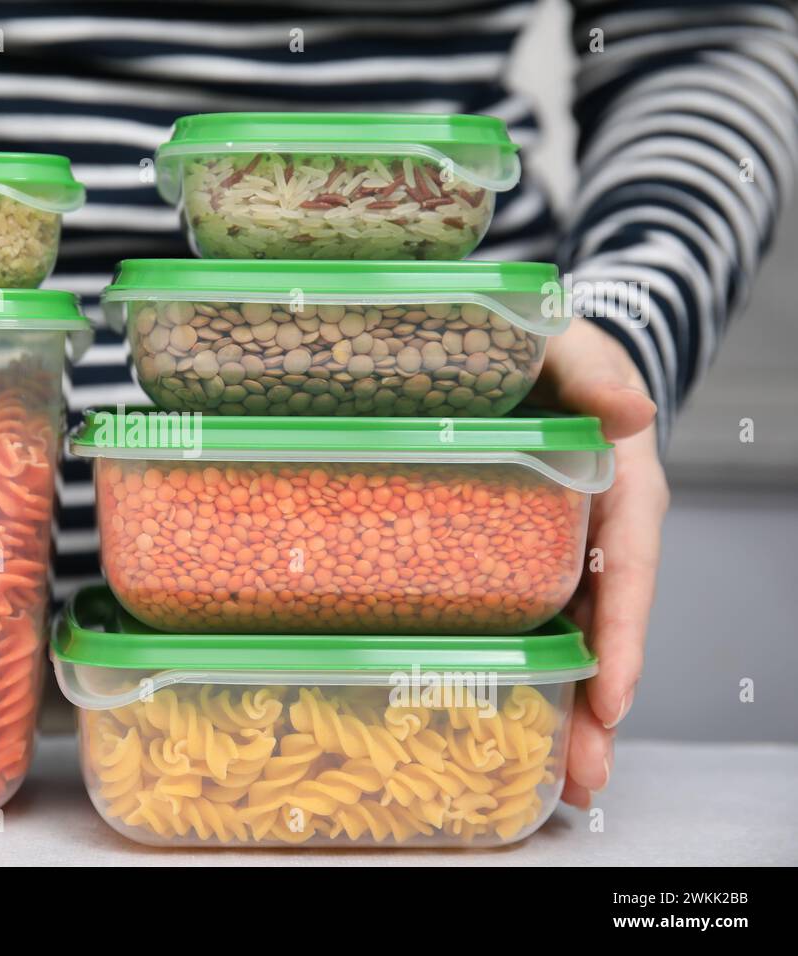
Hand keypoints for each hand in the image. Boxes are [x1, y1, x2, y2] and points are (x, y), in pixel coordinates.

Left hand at [528, 319, 667, 808]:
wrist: (520, 352)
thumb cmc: (551, 349)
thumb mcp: (570, 346)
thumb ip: (592, 374)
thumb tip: (631, 412)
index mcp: (620, 486)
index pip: (629, 566)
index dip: (624, 633)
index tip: (613, 697)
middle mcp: (597, 531)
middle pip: (605, 625)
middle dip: (597, 704)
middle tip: (583, 776)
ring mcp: (560, 551)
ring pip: (570, 637)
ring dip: (564, 708)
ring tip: (554, 780)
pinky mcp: (519, 558)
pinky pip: (525, 618)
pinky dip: (522, 670)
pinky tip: (505, 719)